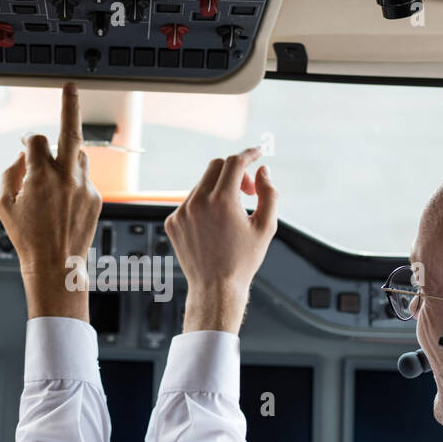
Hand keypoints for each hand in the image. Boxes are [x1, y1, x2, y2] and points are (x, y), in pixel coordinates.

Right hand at [0, 83, 102, 319]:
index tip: (26, 144)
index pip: (37, 140)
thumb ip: (11, 172)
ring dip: (66, 157)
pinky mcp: (96, 198)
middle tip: (71, 87)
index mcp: (40, 176)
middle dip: (70, 105)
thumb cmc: (26, 238)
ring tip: (55, 175)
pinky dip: (73, 184)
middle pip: (70, 130)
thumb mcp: (3, 204)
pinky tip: (63, 205)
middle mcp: (65, 177)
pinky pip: (83, 179)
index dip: (29, 141)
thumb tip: (24, 153)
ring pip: (78, 156)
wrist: (56, 267)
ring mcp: (84, 187)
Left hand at [164, 148, 277, 333]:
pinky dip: (204, 205)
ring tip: (231, 216)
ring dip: (219, 190)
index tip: (258, 153)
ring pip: (202, 184)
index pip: (235, 162)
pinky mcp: (173, 222)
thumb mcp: (266, 226)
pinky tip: (214, 227)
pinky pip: (190, 201)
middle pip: (216, 166)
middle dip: (235, 172)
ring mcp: (182, 212)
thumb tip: (262, 171)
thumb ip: (269, 193)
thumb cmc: (243, 261)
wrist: (216, 288)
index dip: (249, 154)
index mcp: (222, 201)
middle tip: (248, 191)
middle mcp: (198, 203)